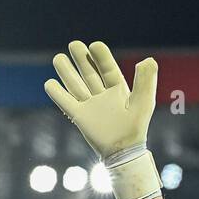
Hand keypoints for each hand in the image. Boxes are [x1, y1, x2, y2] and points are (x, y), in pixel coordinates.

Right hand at [44, 41, 155, 161]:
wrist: (123, 152)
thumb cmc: (135, 128)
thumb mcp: (143, 102)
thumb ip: (146, 81)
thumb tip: (148, 59)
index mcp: (118, 89)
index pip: (107, 68)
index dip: (101, 57)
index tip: (95, 46)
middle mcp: (103, 94)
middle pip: (88, 72)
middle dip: (81, 58)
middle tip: (74, 45)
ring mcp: (90, 104)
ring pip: (75, 83)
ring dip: (66, 71)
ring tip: (59, 58)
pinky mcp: (79, 115)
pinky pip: (64, 100)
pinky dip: (56, 92)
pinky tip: (50, 83)